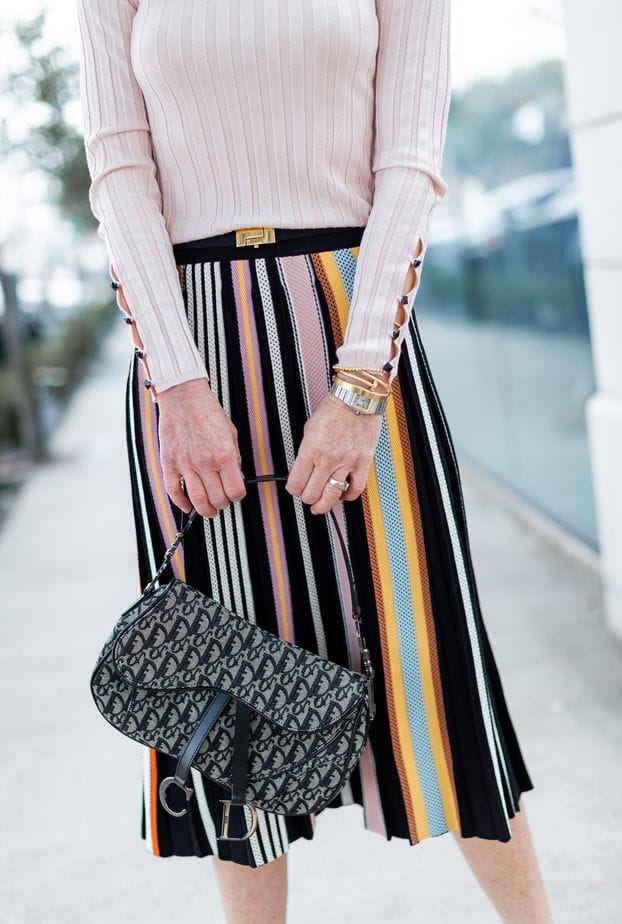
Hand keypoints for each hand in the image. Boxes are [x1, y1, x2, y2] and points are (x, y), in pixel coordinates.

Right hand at [157, 378, 245, 516]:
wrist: (183, 397)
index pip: (235, 490)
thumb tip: (236, 477)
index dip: (238, 496)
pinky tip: (187, 506)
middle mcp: (205, 461)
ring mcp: (185, 463)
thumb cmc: (207, 412)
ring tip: (208, 511)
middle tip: (222, 502)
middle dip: (222, 504)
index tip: (235, 495)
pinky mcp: (169, 462)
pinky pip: (173, 489)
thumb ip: (235, 457)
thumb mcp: (231, 433)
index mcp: (224, 454)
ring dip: (204, 510)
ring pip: (197, 499)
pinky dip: (180, 502)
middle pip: (217, 498)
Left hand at [285, 392, 382, 514]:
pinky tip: (343, 494)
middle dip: (307, 499)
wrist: (357, 399)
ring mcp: (346, 462)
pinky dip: (348, 496)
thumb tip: (302, 470)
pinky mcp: (363, 463)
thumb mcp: (310, 429)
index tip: (295, 489)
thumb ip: (306, 452)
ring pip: (332, 497)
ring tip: (322, 505)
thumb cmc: (334, 409)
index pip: (296, 482)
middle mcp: (328, 458)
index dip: (293, 490)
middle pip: (312, 493)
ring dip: (324, 505)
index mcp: (311, 449)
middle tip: (308, 497)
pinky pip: (355, 489)